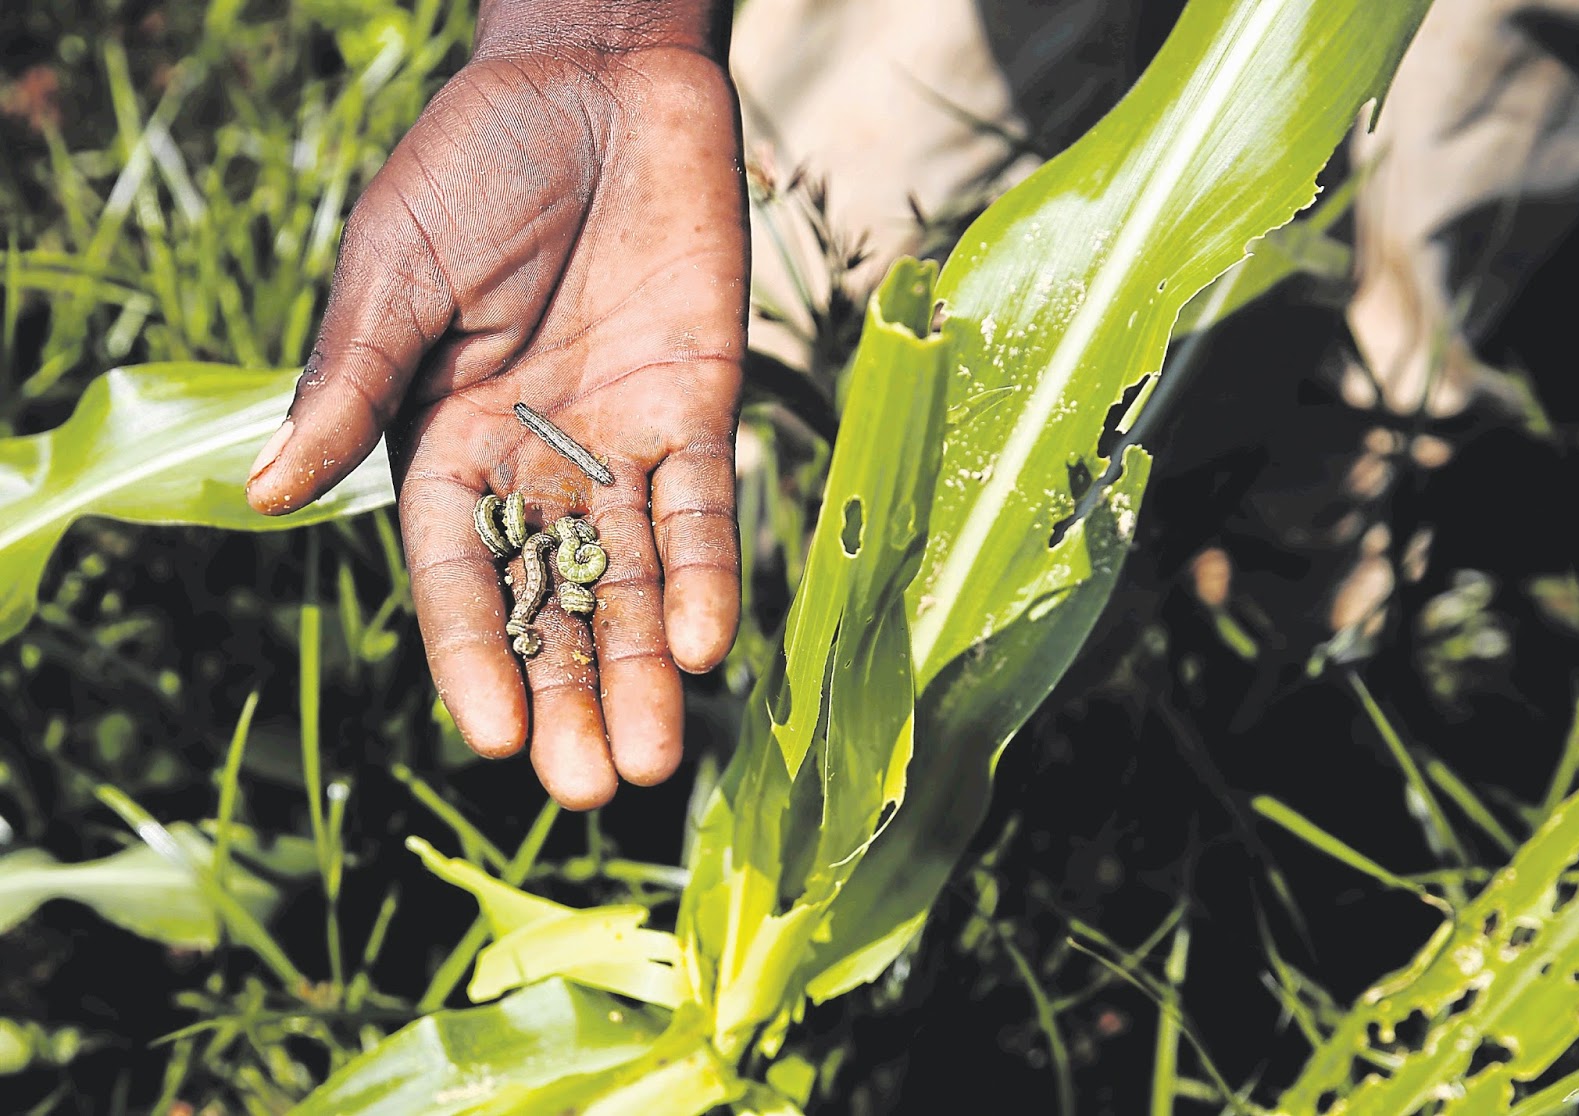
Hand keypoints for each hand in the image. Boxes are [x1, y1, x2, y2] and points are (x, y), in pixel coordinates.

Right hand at [245, 4, 746, 808]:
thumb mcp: (394, 271)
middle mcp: (536, 464)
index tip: (494, 739)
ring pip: (636, 576)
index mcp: (443, 443)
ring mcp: (622, 443)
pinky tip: (713, 641)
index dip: (475, 656)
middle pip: (555, 601)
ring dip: (648, 664)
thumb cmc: (471, 165)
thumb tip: (265, 492)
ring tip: (656, 756)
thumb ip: (352, 383)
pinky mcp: (700, 408)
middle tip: (594, 787)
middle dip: (574, 691)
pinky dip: (710, 569)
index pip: (457, 574)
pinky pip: (707, 506)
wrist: (593, 81)